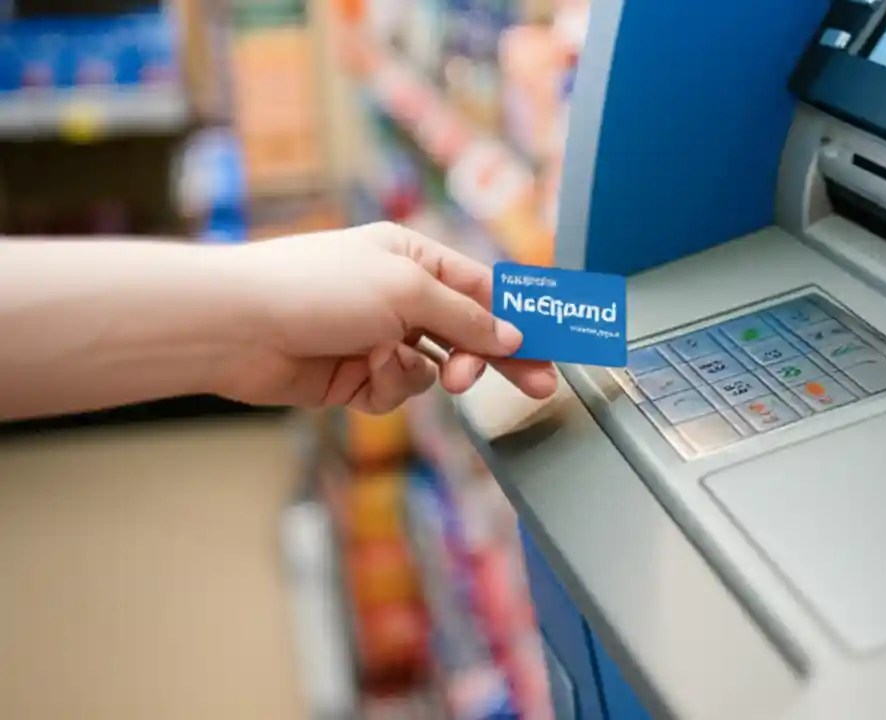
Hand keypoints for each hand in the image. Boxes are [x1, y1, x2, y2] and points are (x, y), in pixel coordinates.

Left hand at [213, 222, 556, 412]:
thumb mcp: (406, 290)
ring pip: (435, 370)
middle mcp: (399, 296)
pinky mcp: (356, 376)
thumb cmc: (313, 287)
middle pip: (469, 333)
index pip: (485, 289)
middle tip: (538, 387)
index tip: (555, 346)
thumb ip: (466, 317)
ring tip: (393, 365)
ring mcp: (378, 337)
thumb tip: (510, 336)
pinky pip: (398, 391)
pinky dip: (387, 389)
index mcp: (414, 258)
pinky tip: (362, 376)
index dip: (521, 319)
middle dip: (497, 360)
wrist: (238, 328)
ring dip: (424, 374)